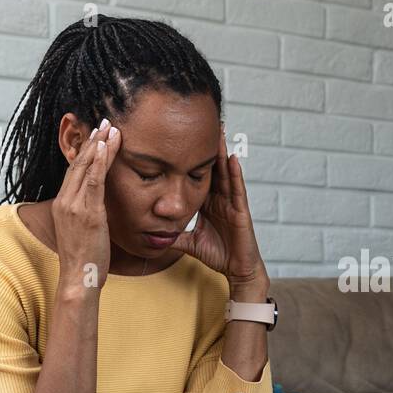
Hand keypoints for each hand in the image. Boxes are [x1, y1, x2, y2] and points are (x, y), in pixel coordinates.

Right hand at [52, 118, 120, 291]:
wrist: (79, 278)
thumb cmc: (85, 259)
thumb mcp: (83, 231)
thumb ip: (88, 213)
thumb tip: (98, 206)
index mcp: (63, 204)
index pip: (74, 171)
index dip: (85, 151)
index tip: (96, 134)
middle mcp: (65, 202)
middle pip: (78, 164)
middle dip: (92, 141)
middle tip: (104, 122)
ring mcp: (75, 206)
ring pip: (86, 168)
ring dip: (98, 145)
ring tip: (110, 127)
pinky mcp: (88, 213)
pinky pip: (93, 182)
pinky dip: (98, 162)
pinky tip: (105, 146)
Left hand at [171, 127, 267, 292]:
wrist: (236, 270)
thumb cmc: (219, 255)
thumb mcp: (189, 243)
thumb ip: (174, 237)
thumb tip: (152, 237)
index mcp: (208, 202)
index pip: (196, 175)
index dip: (190, 157)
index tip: (181, 139)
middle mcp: (220, 198)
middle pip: (212, 167)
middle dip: (208, 146)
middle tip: (202, 122)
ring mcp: (232, 202)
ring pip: (225, 172)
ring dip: (222, 152)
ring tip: (219, 131)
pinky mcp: (240, 210)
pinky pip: (236, 189)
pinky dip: (234, 173)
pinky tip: (232, 158)